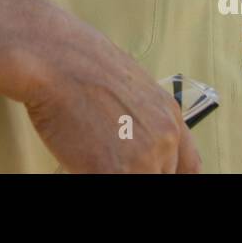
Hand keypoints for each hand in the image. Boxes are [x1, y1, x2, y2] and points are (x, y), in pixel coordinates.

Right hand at [16, 1, 201, 172]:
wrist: (53, 59)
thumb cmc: (80, 63)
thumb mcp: (128, 85)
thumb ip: (142, 118)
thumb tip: (133, 139)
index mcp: (170, 116)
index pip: (188, 167)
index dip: (168, 173)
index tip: (152, 171)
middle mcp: (164, 138)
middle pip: (162, 176)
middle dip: (137, 171)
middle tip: (111, 161)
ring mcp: (141, 158)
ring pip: (137, 179)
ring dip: (115, 172)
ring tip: (89, 157)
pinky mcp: (112, 172)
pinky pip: (108, 183)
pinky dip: (91, 174)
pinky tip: (78, 162)